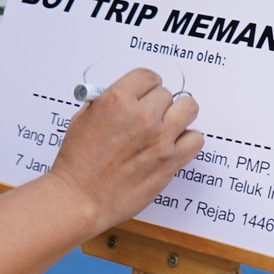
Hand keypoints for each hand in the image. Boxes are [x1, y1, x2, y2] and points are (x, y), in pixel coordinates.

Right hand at [47, 68, 202, 230]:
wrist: (80, 197)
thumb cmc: (77, 163)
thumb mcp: (84, 118)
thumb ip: (108, 102)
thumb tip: (128, 96)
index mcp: (117, 99)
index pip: (147, 76)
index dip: (147, 86)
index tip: (147, 94)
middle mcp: (142, 115)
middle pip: (166, 94)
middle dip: (158, 105)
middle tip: (150, 117)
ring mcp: (159, 138)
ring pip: (188, 108)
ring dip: (179, 115)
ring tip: (170, 125)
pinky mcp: (170, 160)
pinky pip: (196, 138)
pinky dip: (188, 140)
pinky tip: (175, 145)